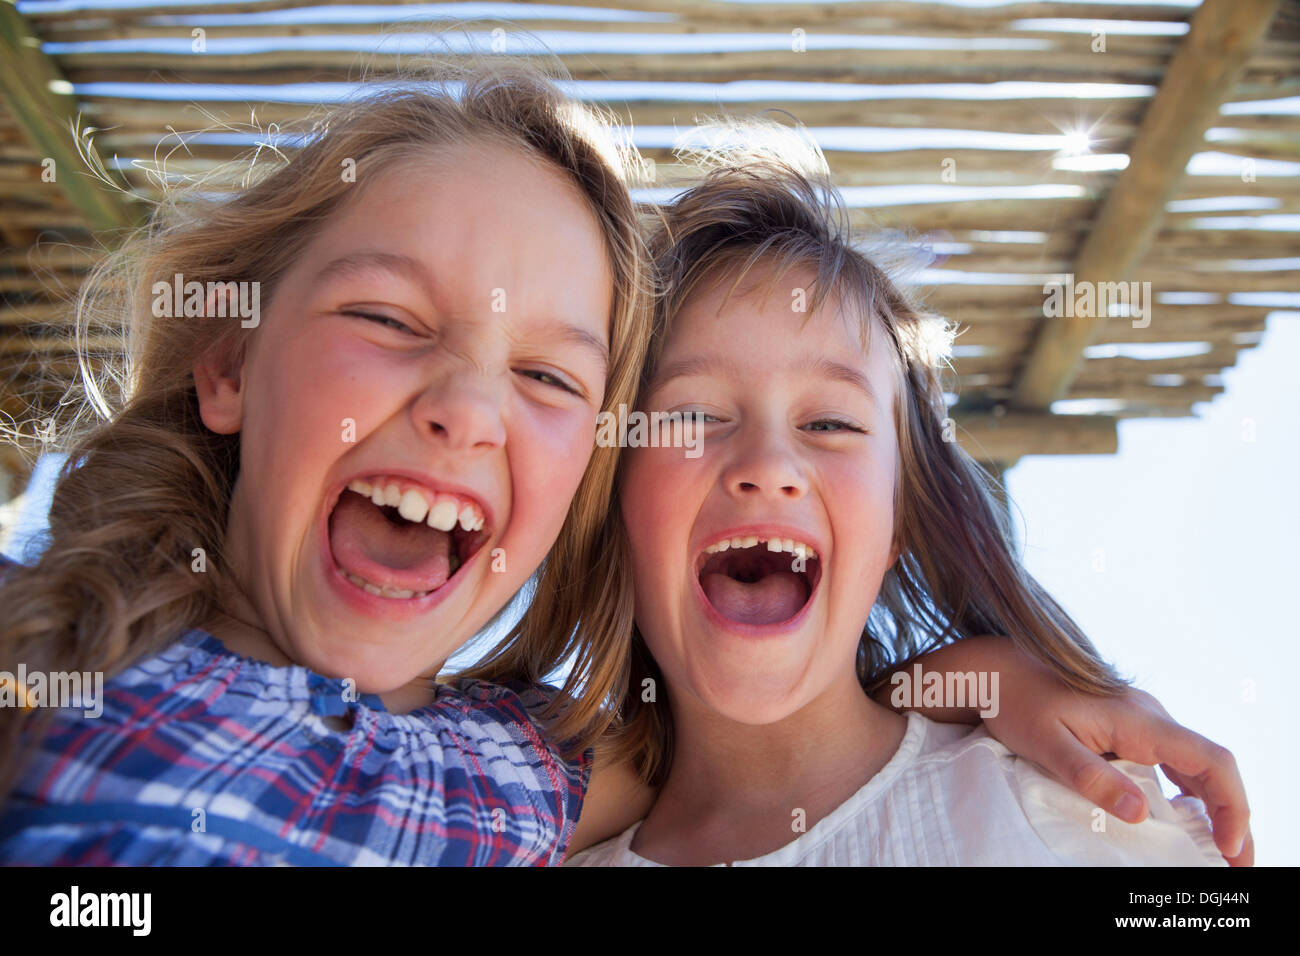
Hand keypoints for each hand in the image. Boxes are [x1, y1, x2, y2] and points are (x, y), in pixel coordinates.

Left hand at [986, 676, 1251, 865]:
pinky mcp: (1125, 723)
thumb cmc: (1017, 703)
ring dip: (1212, 804)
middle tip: (1236, 863)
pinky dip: (1187, 791)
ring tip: (1217, 848)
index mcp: (1138, 720)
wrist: (996, 669)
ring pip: (1193, 762)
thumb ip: (1092, 777)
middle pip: (1210, 766)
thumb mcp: (1048, 745)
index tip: (1230, 845)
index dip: (1232, 804)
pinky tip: (1182, 817)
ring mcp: (1139, 717)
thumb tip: (1140, 812)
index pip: (1210, 760)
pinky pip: (1170, 758)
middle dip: (1231, 814)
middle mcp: (1149, 715)